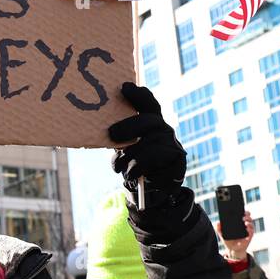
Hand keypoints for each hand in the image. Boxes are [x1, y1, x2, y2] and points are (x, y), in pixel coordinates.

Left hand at [108, 82, 186, 197]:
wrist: (152, 191)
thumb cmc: (134, 164)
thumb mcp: (125, 147)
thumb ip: (118, 135)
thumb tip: (102, 129)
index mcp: (151, 123)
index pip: (149, 103)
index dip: (138, 95)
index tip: (124, 87)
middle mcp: (164, 131)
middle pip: (149, 121)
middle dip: (129, 126)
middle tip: (111, 134)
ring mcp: (173, 146)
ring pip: (150, 143)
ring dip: (130, 156)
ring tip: (118, 166)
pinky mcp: (177, 163)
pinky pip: (155, 162)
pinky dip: (138, 169)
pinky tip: (131, 175)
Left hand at [217, 210, 254, 260]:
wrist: (232, 250)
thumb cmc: (228, 241)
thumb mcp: (222, 234)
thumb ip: (219, 228)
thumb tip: (218, 222)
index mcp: (238, 223)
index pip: (242, 214)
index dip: (242, 210)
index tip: (240, 208)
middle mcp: (244, 225)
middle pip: (248, 217)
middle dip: (247, 214)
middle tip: (243, 214)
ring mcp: (248, 230)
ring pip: (251, 223)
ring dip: (248, 221)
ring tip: (244, 221)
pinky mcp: (250, 236)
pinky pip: (252, 231)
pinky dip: (250, 229)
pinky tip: (247, 228)